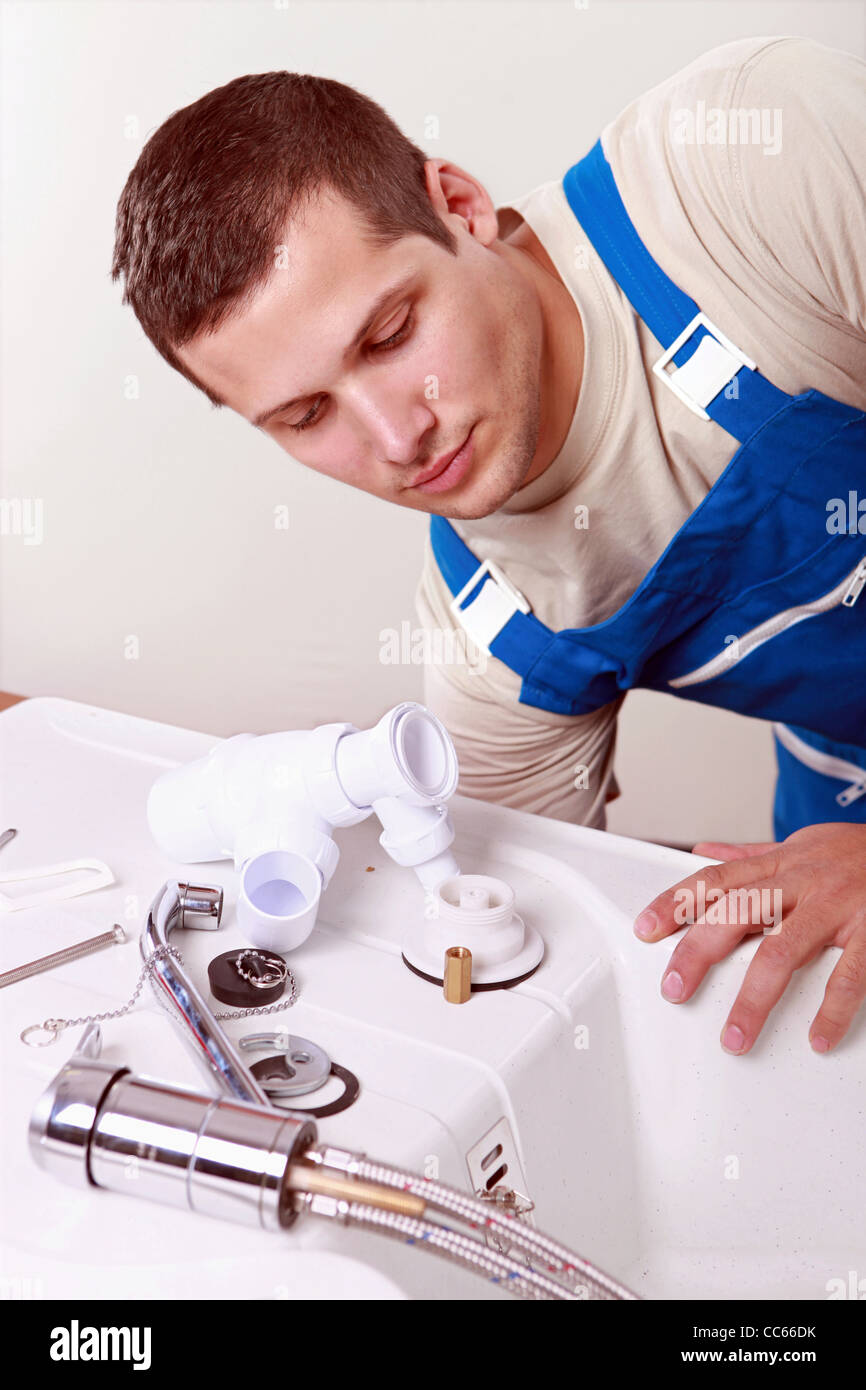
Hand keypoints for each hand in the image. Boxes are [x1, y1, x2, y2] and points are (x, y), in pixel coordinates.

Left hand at [632, 823, 865, 1054]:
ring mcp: (838, 907)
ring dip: (754, 997)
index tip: (645, 929)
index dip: (675, 902)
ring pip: (784, 950)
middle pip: (737, 914)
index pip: (715, 880)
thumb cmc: (857, 853)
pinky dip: (832, 1009)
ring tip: (735, 1036)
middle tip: (674, 988)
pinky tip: (817, 1036)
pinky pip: (849, 974)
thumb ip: (751, 855)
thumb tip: (703, 853)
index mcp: (780, 865)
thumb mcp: (801, 846)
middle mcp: (803, 882)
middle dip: (699, 951)